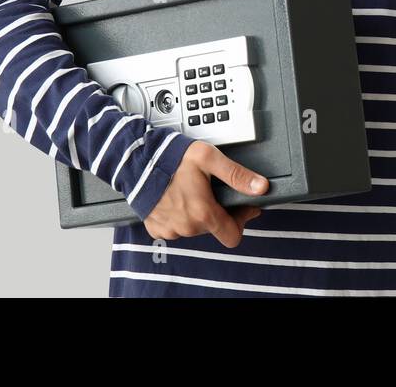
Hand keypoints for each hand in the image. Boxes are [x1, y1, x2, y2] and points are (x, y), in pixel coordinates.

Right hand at [142, 140, 268, 247]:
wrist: (134, 160)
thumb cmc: (169, 158)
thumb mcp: (208, 158)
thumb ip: (237, 175)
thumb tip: (261, 187)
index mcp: (203, 213)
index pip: (233, 237)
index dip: (240, 221)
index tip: (239, 206)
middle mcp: (187, 227)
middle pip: (213, 227)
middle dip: (216, 210)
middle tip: (210, 188)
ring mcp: (170, 230)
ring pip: (194, 227)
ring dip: (196, 213)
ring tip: (189, 189)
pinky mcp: (156, 228)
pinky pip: (175, 227)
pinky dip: (178, 215)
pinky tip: (174, 197)